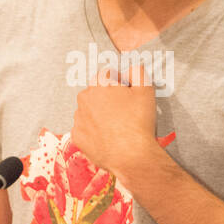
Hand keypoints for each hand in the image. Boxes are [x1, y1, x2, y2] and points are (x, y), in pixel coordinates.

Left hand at [71, 62, 157, 180]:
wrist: (131, 156)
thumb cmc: (139, 122)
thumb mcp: (146, 91)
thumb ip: (138, 72)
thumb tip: (131, 67)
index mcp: (99, 84)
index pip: (106, 75)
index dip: (119, 83)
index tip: (126, 94)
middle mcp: (84, 99)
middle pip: (95, 92)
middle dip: (107, 98)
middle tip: (123, 112)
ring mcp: (78, 119)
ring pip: (88, 111)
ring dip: (99, 115)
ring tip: (116, 127)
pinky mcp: (77, 136)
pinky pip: (84, 129)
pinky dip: (93, 132)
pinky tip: (107, 138)